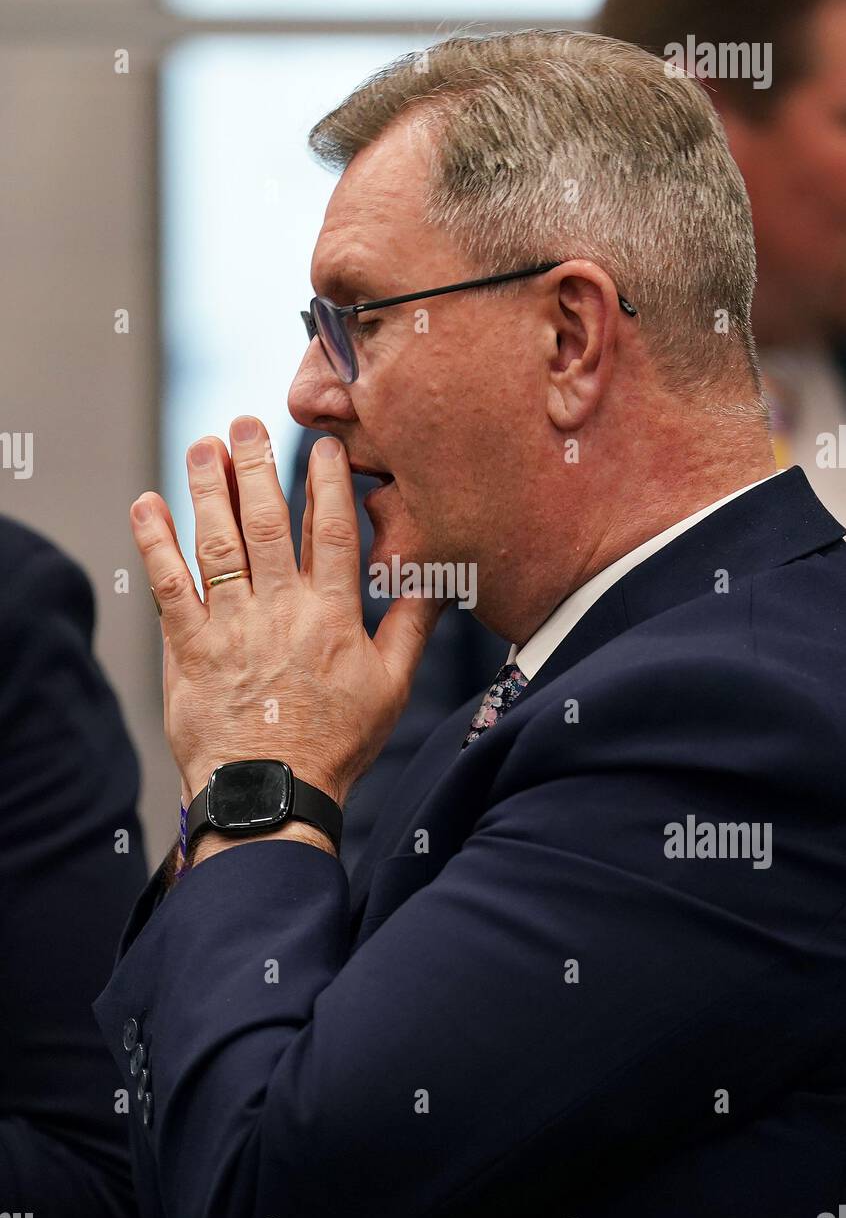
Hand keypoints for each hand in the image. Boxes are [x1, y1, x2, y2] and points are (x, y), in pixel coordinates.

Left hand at [131, 418, 443, 826]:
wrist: (272, 794)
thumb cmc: (335, 745)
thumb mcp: (391, 688)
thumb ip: (411, 627)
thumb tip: (435, 579)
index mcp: (333, 616)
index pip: (333, 533)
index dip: (327, 483)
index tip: (323, 446)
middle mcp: (282, 611)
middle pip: (268, 523)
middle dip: (258, 465)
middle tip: (247, 422)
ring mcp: (232, 627)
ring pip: (219, 543)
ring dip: (209, 488)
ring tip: (203, 445)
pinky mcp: (190, 649)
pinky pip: (170, 586)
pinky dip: (156, 542)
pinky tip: (147, 504)